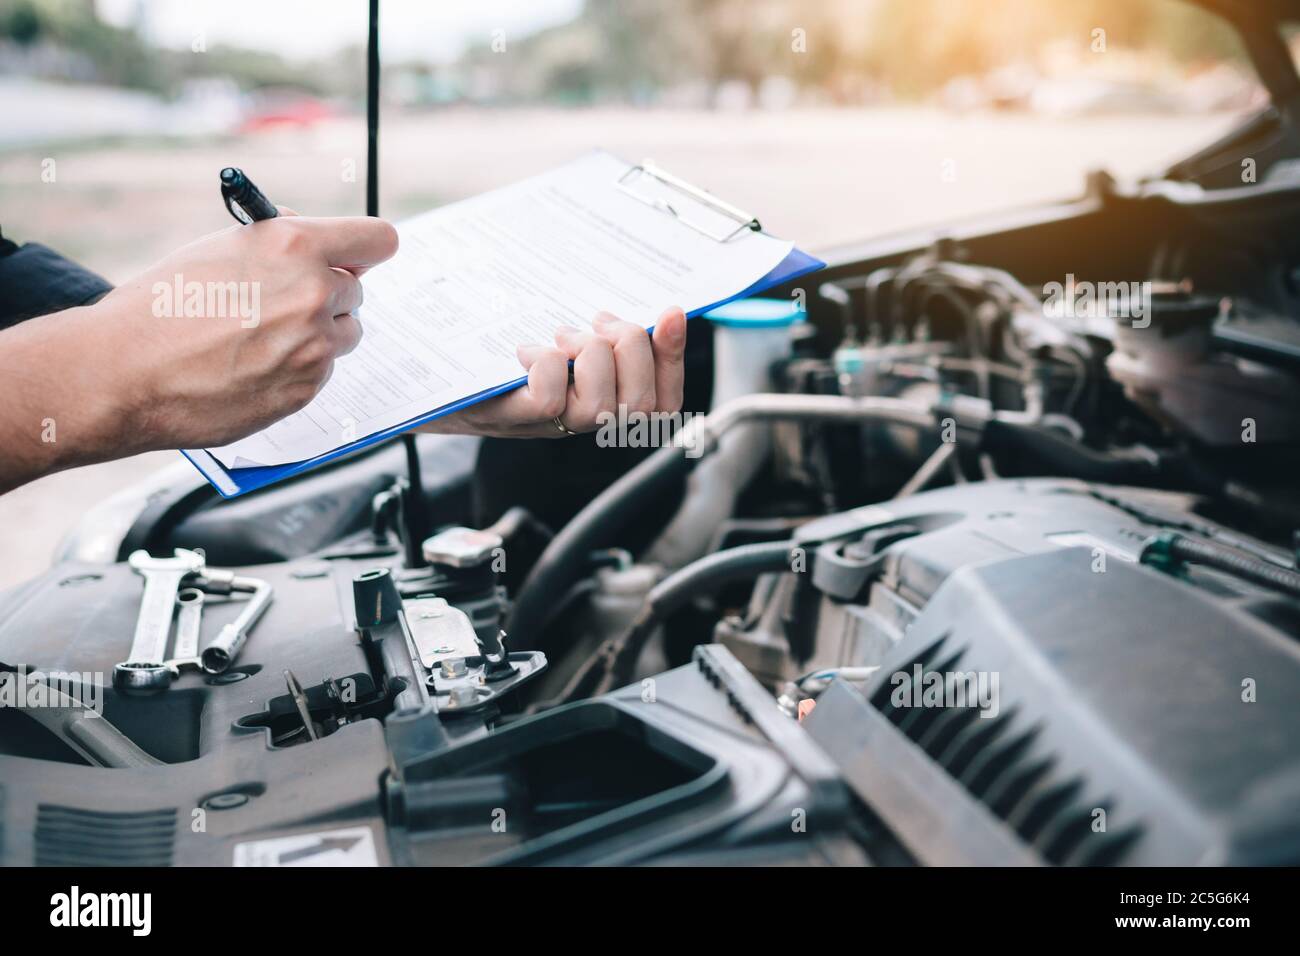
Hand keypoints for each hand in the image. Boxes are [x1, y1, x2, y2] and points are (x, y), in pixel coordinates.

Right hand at [0, 212, 397, 489]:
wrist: (125, 371)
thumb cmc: (162, 305)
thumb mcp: (221, 248)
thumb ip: (279, 241)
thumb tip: (311, 235)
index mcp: (297, 246)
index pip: (377, 240)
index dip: (367, 249)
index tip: (360, 256)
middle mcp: (315, 294)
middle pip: (356, 291)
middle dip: (327, 295)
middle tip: (285, 303)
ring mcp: (314, 347)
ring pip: (345, 334)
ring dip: (318, 334)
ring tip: (262, 337)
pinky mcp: (307, 389)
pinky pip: (322, 372)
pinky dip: (298, 369)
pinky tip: (252, 367)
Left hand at [422, 306, 686, 438]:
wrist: (420, 370)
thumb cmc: (491, 348)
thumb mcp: (555, 330)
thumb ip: (600, 326)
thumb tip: (657, 307)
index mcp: (600, 399)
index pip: (664, 400)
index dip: (674, 359)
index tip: (670, 312)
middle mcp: (578, 421)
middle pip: (642, 404)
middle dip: (631, 349)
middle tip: (596, 322)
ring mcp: (544, 425)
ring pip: (601, 406)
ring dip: (588, 356)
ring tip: (559, 336)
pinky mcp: (509, 419)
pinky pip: (549, 400)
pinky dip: (546, 365)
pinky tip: (526, 352)